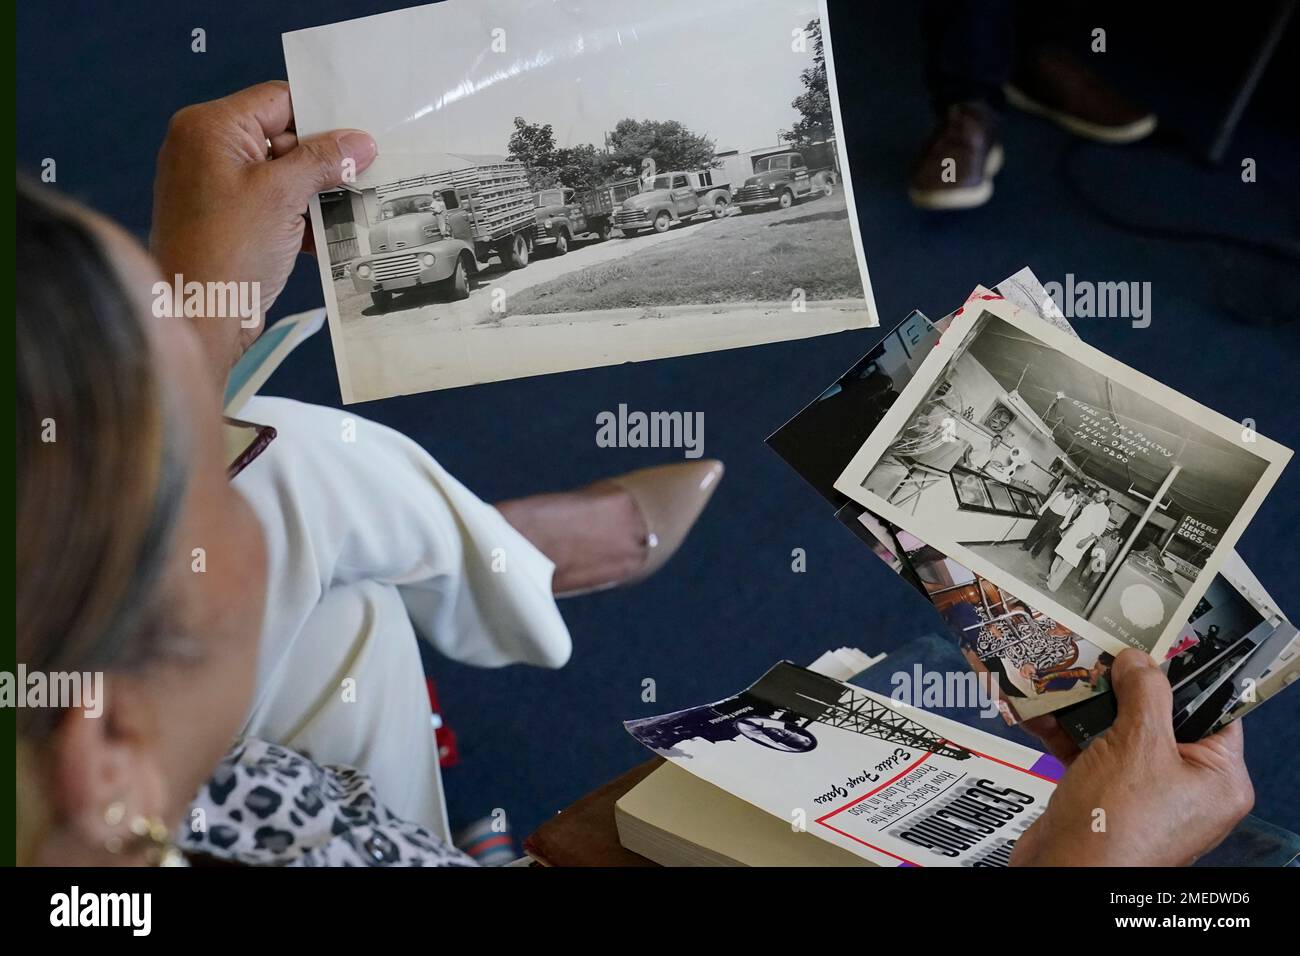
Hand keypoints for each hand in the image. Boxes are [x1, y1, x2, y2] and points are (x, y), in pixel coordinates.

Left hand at [149, 81, 376, 383]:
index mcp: (210, 128)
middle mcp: (208, 150)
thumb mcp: (282, 196)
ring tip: (355, 208)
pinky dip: (301, 219)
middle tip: (367, 175)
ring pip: (282, 175)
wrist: (198, 318)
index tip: (361, 138)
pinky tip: (332, 237)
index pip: (279, 101)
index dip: (322, 118)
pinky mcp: (228, 221)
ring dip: (317, 194)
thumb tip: (361, 142)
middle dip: (324, 162)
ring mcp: (216, 187)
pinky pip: (273, 205)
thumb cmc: (227, 251)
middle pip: (283, 138)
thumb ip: (323, 161)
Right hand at [1012, 650, 1252, 865]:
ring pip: (1119, 734)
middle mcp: (1186, 788)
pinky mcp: (1104, 799)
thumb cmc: (1115, 825)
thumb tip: (1139, 662)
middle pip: (1159, 718)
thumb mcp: (1138, 745)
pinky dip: (1067, 733)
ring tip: (1064, 676)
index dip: (1186, 675)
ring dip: (1087, 707)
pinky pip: (1091, 754)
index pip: (1213, 710)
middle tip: (1103, 654)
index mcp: (1217, 779)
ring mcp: (1143, 795)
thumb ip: (1144, 694)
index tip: (1158, 642)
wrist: (1064, 873)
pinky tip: (1041, 710)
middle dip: (1124, 687)